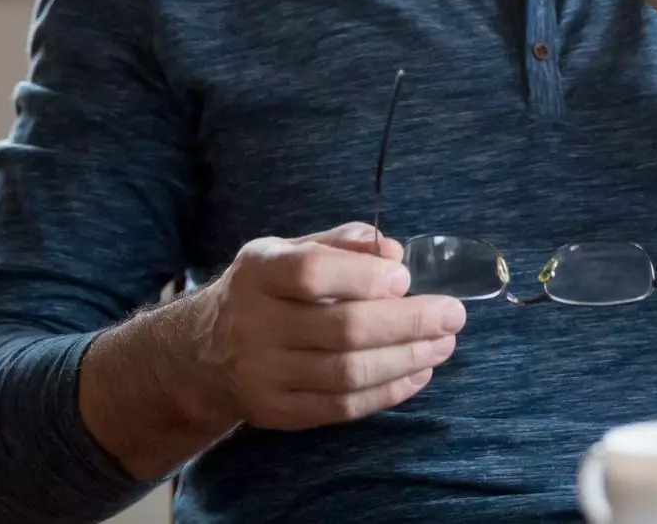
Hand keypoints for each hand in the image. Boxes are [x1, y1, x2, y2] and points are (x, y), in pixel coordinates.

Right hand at [187, 222, 465, 431]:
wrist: (203, 353)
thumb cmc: (265, 291)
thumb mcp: (288, 250)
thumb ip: (340, 243)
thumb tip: (392, 250)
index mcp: (259, 273)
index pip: (311, 273)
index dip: (365, 276)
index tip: (405, 277)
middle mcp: (254, 325)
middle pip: (341, 329)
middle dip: (408, 322)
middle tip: (452, 314)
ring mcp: (263, 375)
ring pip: (347, 374)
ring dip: (407, 359)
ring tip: (444, 343)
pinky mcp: (277, 412)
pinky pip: (342, 408)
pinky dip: (388, 392)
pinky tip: (418, 373)